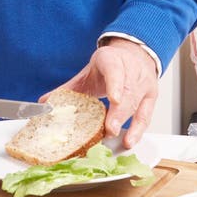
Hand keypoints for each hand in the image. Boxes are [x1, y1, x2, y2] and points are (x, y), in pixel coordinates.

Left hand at [40, 38, 158, 147]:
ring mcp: (143, 83)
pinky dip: (138, 130)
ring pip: (137, 103)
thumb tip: (45, 102)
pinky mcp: (151, 96)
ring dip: (126, 122)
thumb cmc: (109, 66)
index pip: (115, 70)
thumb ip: (68, 88)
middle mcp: (131, 70)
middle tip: (109, 129)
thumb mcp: (88, 72)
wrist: (132, 55)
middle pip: (127, 92)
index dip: (115, 85)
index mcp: (111, 59)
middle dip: (118, 113)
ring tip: (115, 136)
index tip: (114, 99)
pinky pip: (146, 115)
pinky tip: (129, 141)